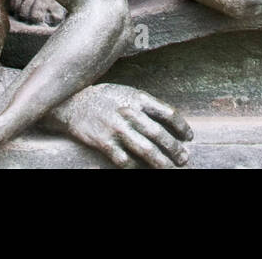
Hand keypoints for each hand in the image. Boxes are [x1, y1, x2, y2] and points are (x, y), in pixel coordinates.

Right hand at [50, 84, 191, 168]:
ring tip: (170, 168)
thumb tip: (166, 123)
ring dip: (161, 161)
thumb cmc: (103, 98)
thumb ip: (144, 106)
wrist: (72, 102)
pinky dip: (135, 167)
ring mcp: (116, 128)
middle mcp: (129, 112)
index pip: (167, 112)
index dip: (181, 126)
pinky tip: (141, 169)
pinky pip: (124, 160)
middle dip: (174, 148)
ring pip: (145, 149)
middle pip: (159, 134)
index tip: (188, 137)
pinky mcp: (104, 142)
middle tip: (184, 158)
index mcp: (137, 97)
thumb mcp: (126, 93)